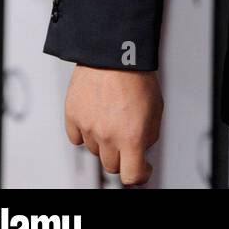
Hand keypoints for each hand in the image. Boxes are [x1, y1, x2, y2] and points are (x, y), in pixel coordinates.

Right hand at [64, 65, 162, 185]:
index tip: (142, 169)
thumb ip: (149, 133)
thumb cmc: (136, 76)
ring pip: (95, 151)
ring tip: (112, 119)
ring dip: (104, 143)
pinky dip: (85, 133)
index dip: (140, 174)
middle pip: (112, 166)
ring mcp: (87, 128)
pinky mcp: (72, 117)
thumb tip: (142, 148)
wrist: (113, 53)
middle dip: (122, 156)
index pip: (131, 175)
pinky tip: (95, 118)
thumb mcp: (157, 107)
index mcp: (131, 135)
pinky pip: (76, 138)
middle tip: (127, 140)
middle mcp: (107, 136)